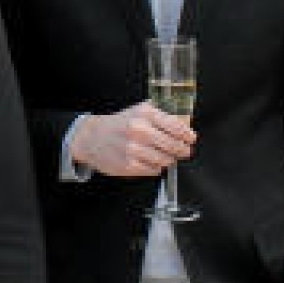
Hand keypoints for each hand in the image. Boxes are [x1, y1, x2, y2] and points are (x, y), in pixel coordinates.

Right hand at [71, 101, 195, 177]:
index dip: (187, 134)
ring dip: (169, 159)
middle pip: (173, 145)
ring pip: (166, 160)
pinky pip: (154, 170)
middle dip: (182, 149)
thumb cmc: (118, 125)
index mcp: (144, 114)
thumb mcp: (138, 112)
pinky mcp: (129, 166)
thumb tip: (185, 126)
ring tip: (166, 155)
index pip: (175, 126)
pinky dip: (157, 167)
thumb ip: (161, 117)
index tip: (191, 138)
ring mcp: (134, 149)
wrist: (91, 138)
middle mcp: (139, 130)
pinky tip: (152, 161)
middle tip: (185, 150)